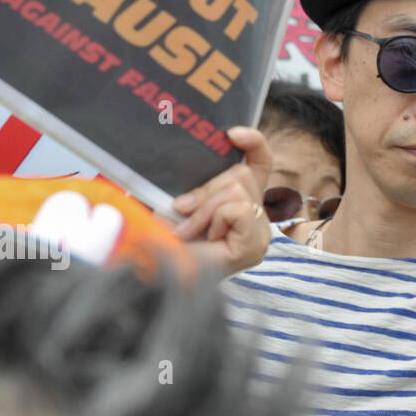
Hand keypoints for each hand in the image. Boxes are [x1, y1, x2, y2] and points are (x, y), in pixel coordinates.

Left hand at [172, 126, 271, 274]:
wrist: (154, 281)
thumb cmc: (163, 246)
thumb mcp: (179, 205)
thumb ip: (195, 187)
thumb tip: (190, 176)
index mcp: (240, 204)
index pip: (260, 164)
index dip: (254, 143)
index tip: (231, 134)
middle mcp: (256, 218)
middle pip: (241, 174)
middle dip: (207, 190)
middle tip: (181, 211)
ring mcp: (259, 234)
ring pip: (237, 189)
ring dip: (204, 209)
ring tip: (188, 232)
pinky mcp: (254, 244)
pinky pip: (238, 208)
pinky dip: (214, 219)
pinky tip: (206, 239)